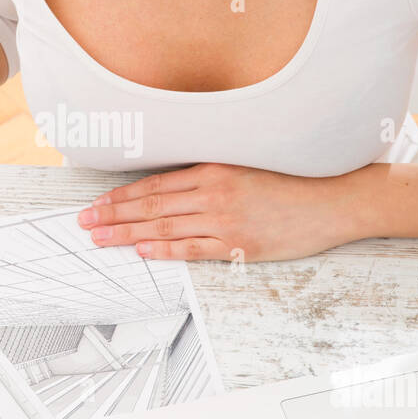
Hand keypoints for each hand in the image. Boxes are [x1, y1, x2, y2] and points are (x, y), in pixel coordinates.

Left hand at [76, 162, 363, 262]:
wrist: (333, 200)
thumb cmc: (292, 183)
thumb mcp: (247, 167)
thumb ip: (211, 175)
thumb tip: (174, 186)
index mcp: (214, 169)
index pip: (156, 183)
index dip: (122, 195)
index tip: (97, 203)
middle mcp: (214, 192)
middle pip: (151, 204)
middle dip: (112, 214)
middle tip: (84, 223)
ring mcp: (225, 220)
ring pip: (165, 226)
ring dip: (127, 233)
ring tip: (100, 239)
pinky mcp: (239, 245)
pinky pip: (194, 248)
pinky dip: (165, 250)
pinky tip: (142, 251)